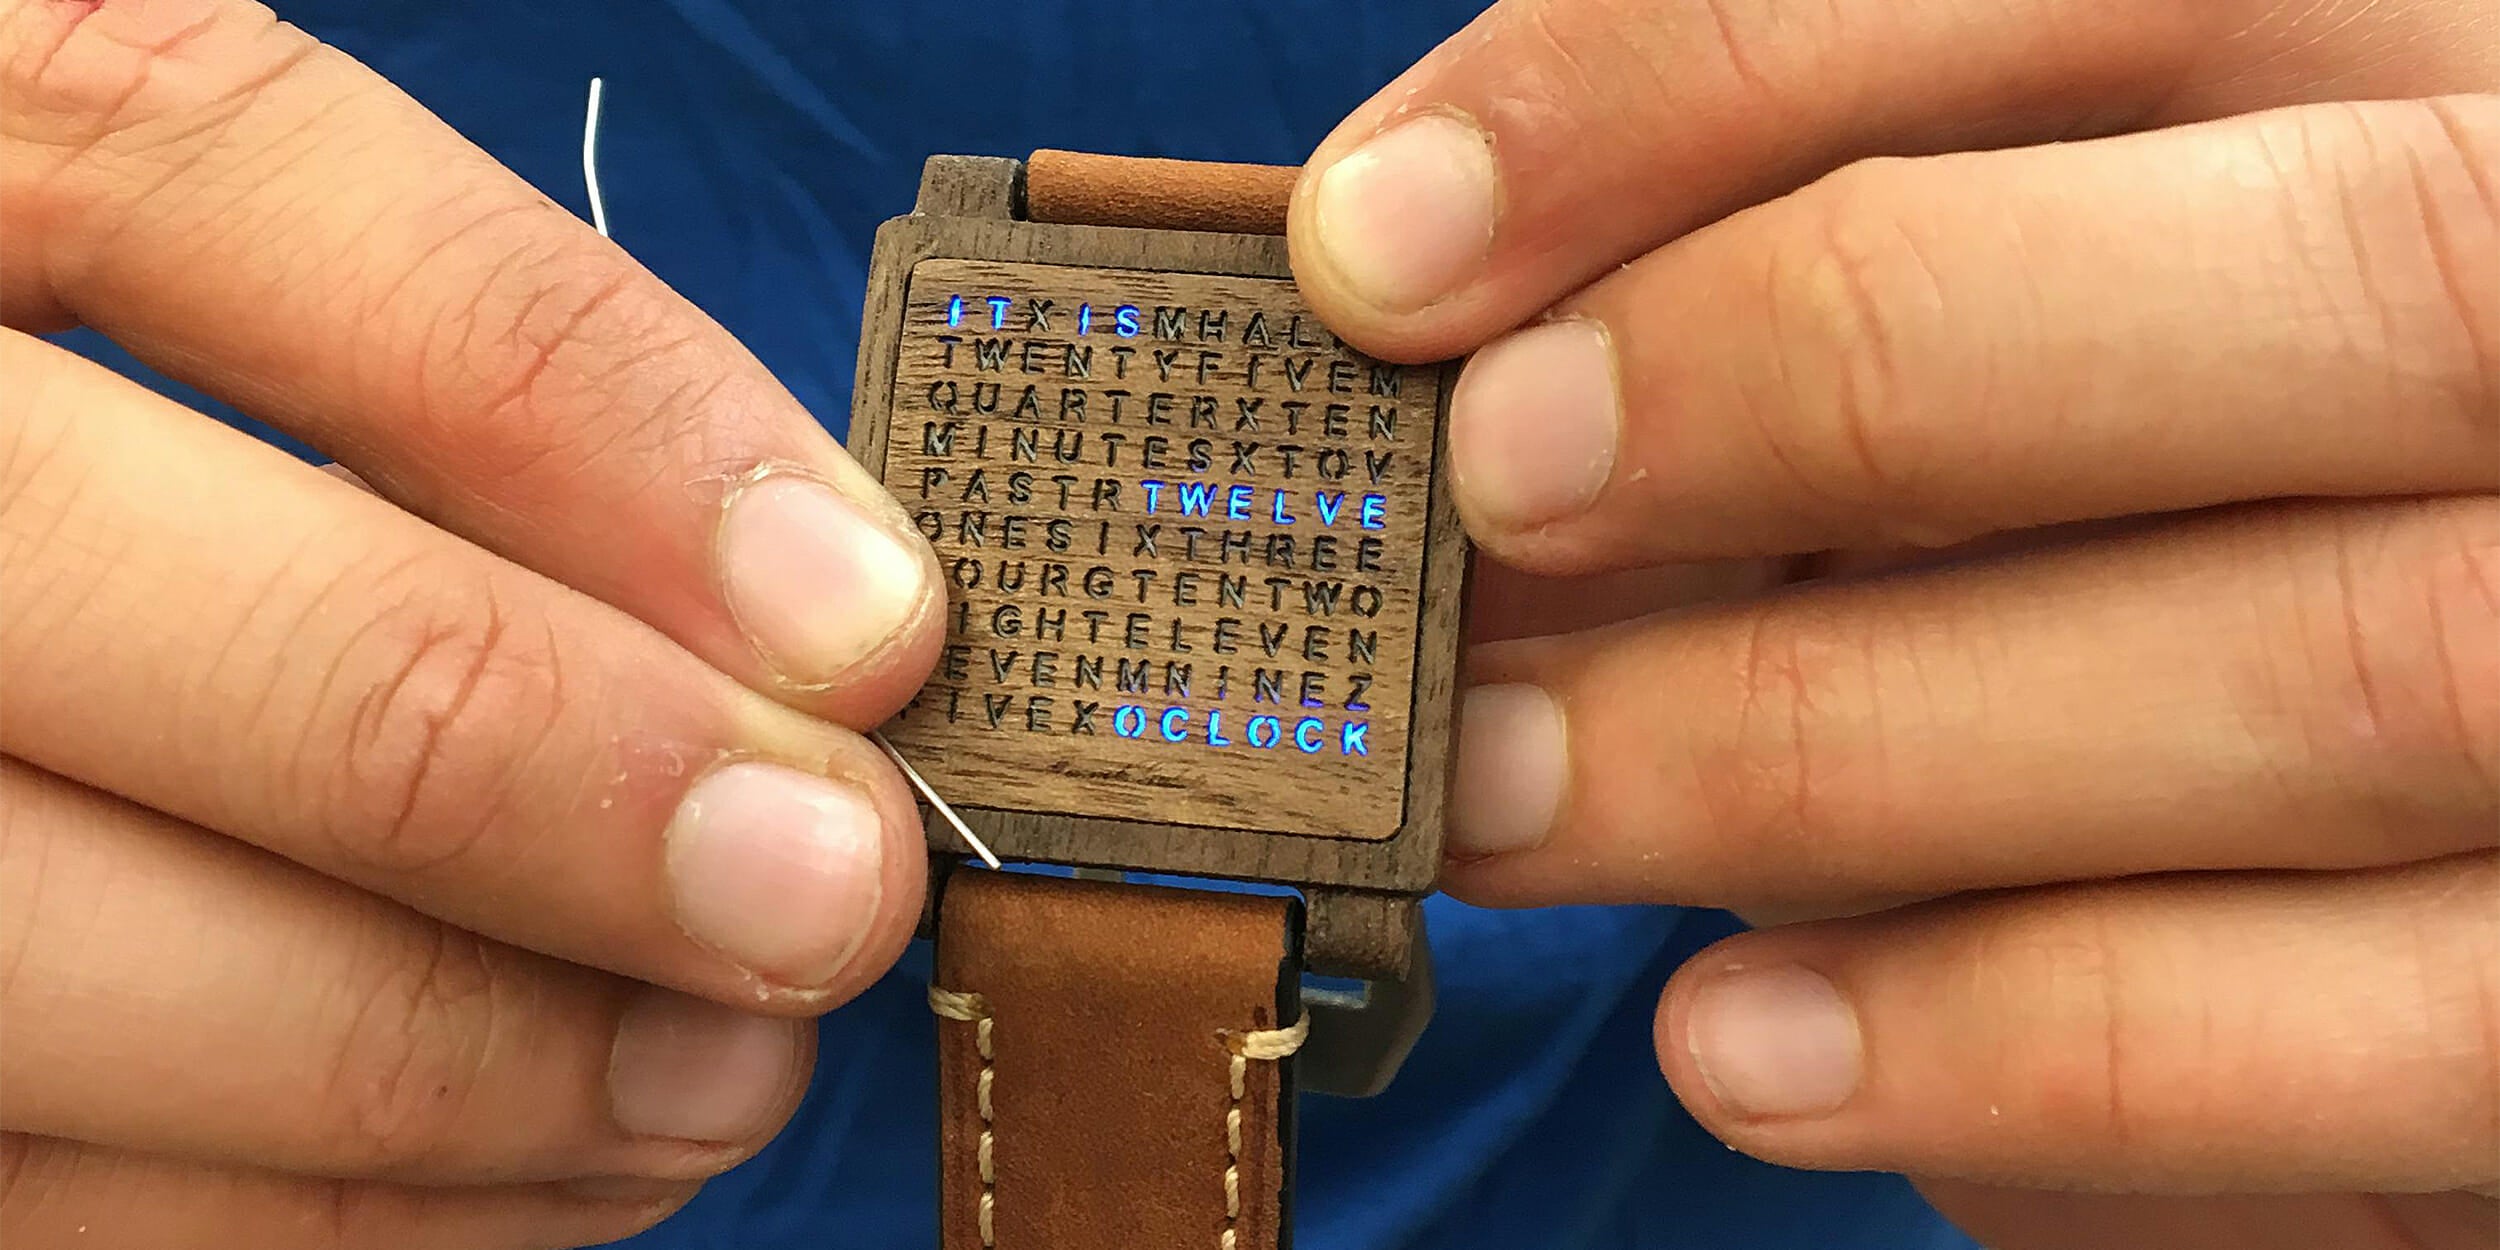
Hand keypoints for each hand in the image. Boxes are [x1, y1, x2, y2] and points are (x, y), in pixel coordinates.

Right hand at [0, 4, 941, 1245]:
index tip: (865, 617)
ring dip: (461, 1056)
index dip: (580, 409)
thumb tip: (820, 619)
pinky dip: (332, 1206)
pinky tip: (552, 1154)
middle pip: (136, 602)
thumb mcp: (211, 300)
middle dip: (545, 775)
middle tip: (829, 889)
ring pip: (50, 951)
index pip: (209, 171)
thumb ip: (456, 382)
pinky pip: (40, 1182)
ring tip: (724, 1065)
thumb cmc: (105, 433)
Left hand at [1288, 1, 2497, 1245]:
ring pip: (2342, 676)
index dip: (1712, 81)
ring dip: (1828, 748)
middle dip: (1841, 381)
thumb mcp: (1996, 335)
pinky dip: (2020, 1046)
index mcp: (2433, 96)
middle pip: (2343, 281)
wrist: (2416, 784)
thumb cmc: (2128, 523)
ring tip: (1503, 802)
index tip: (1380, 250)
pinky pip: (2391, 1034)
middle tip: (1484, 509)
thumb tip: (1431, 334)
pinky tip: (1735, 1042)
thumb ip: (1808, 284)